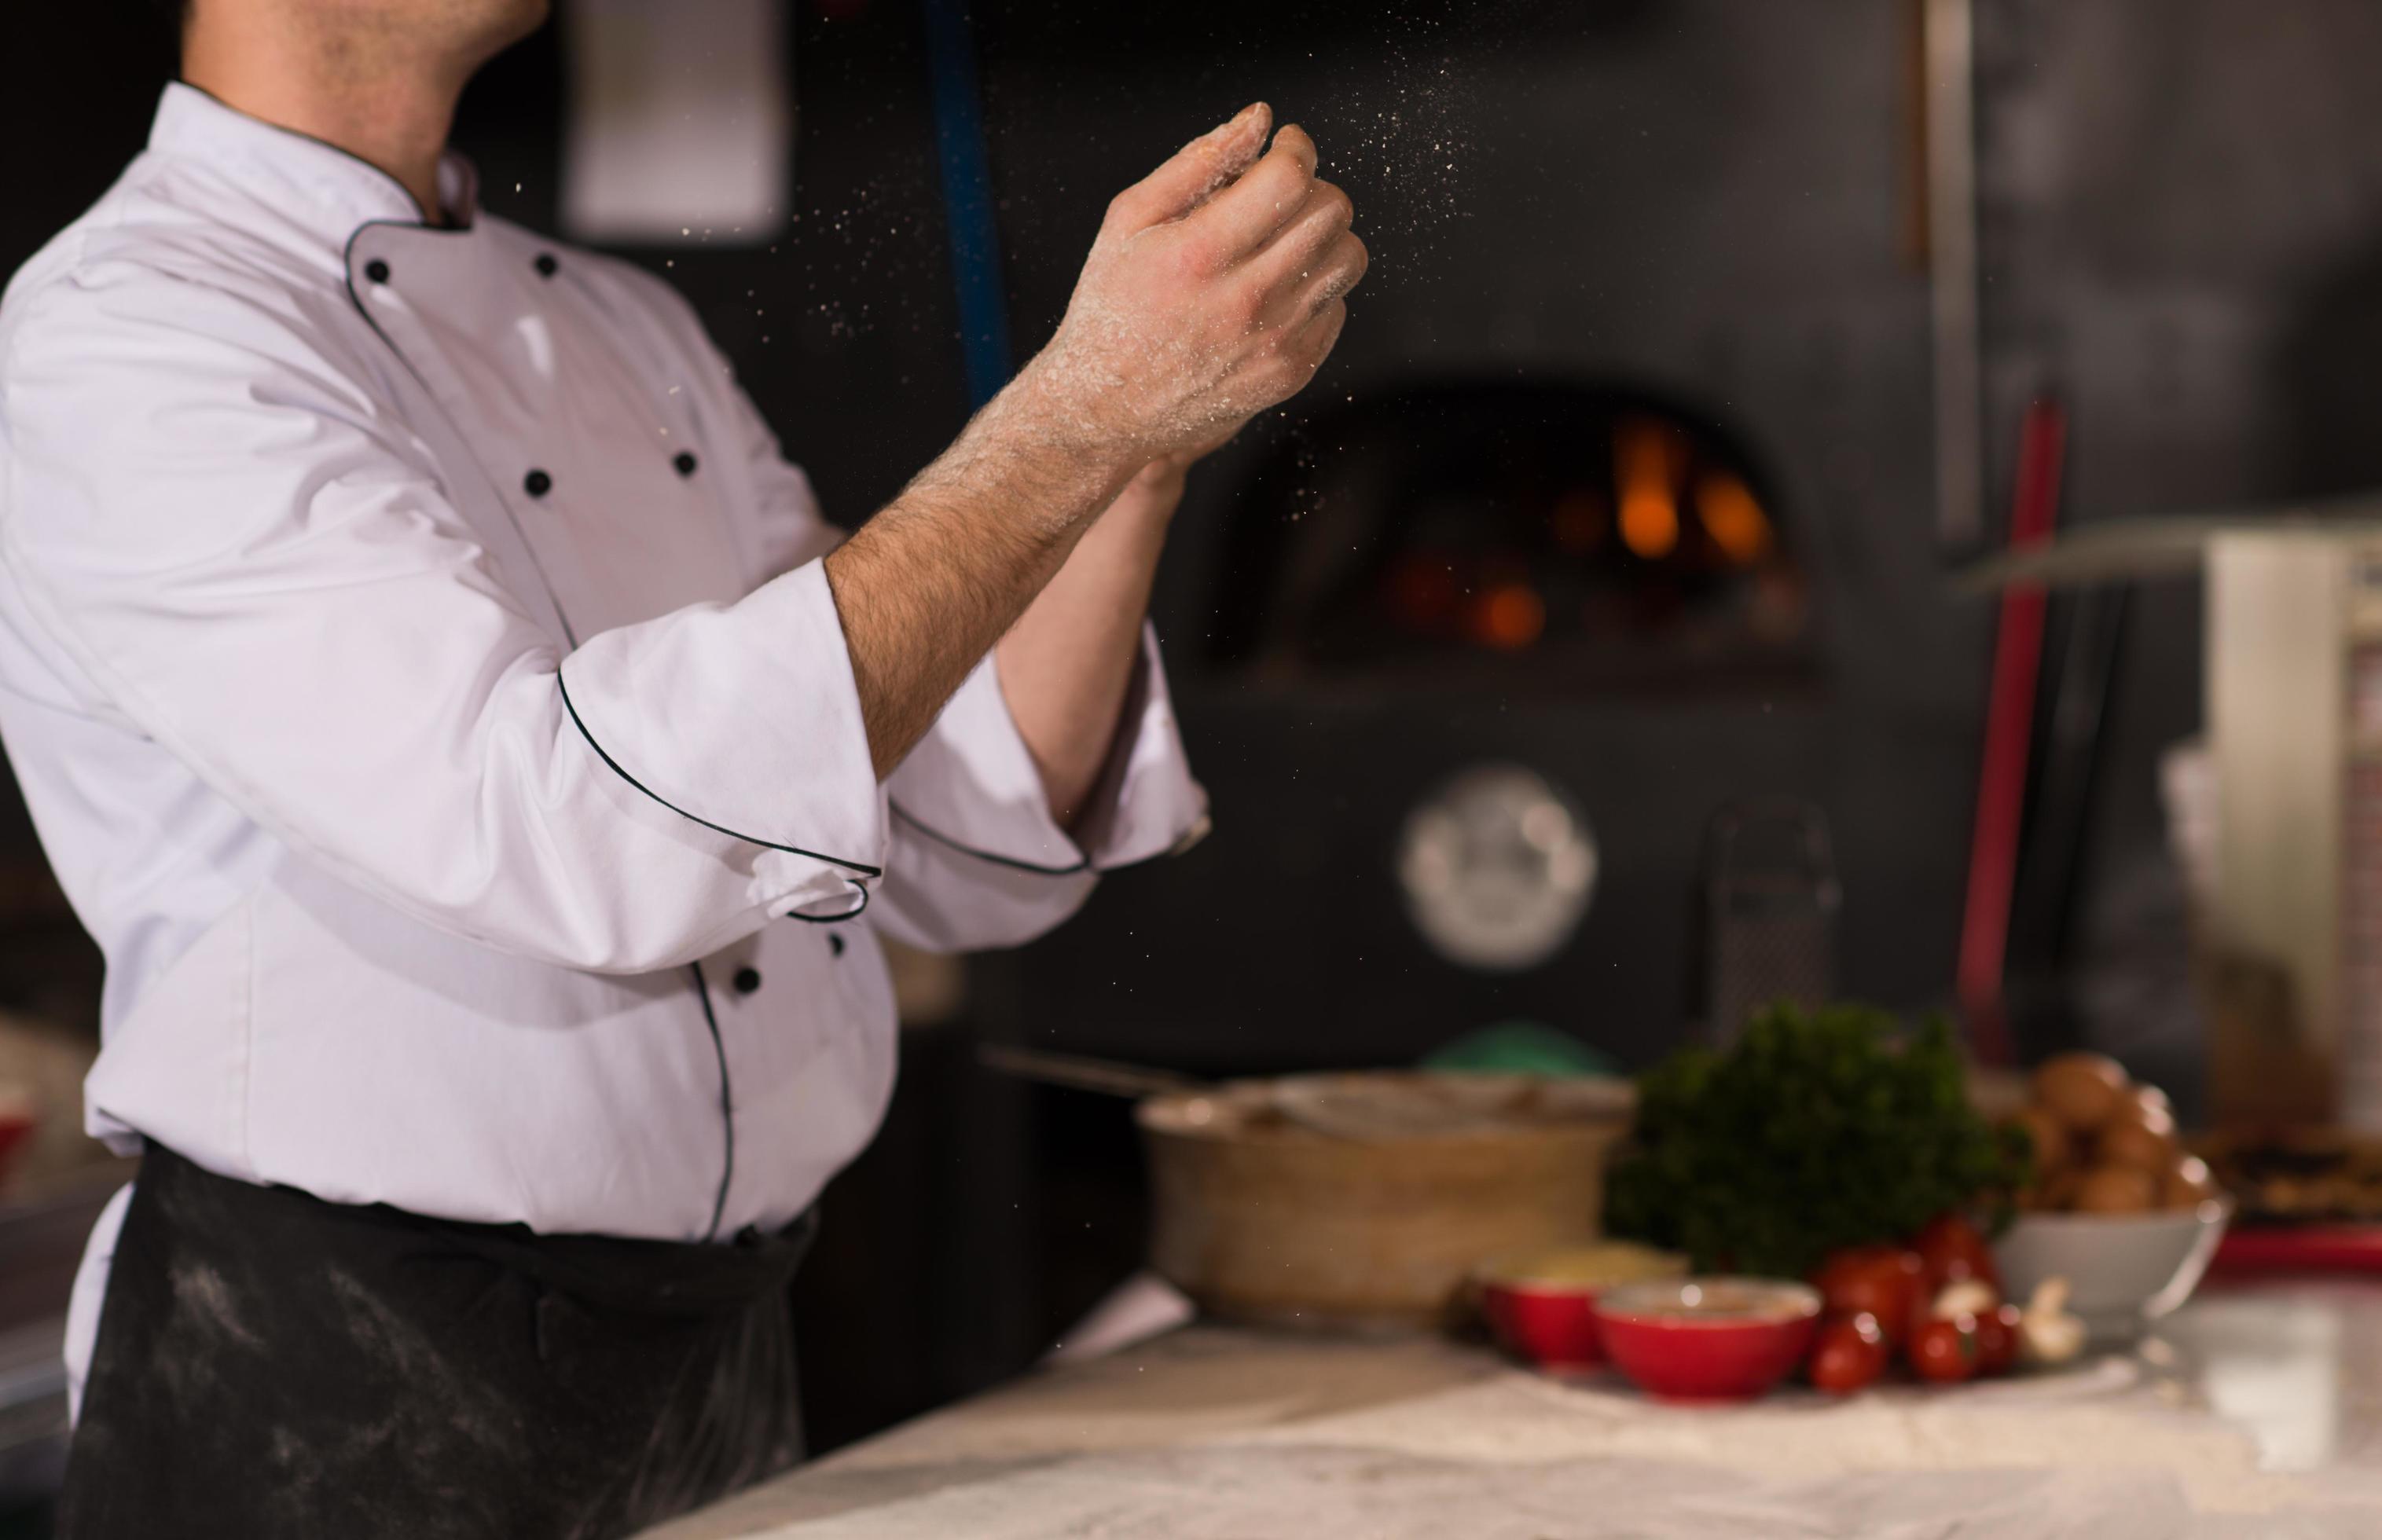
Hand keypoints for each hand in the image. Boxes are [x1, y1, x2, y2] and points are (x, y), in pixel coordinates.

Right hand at [1016, 103, 1367, 471]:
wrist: (1110, 407)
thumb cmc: (1114, 305)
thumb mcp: (1131, 221)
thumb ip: (1197, 162)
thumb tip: (1259, 121)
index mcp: (1198, 255)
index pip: (1290, 178)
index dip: (1296, 148)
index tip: (1285, 147)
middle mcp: (1244, 302)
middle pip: (1331, 212)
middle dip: (1313, 187)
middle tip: (1280, 194)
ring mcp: (1274, 342)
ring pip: (1349, 257)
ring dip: (1324, 235)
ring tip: (1282, 239)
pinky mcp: (1291, 371)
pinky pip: (1338, 305)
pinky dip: (1314, 287)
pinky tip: (1272, 290)